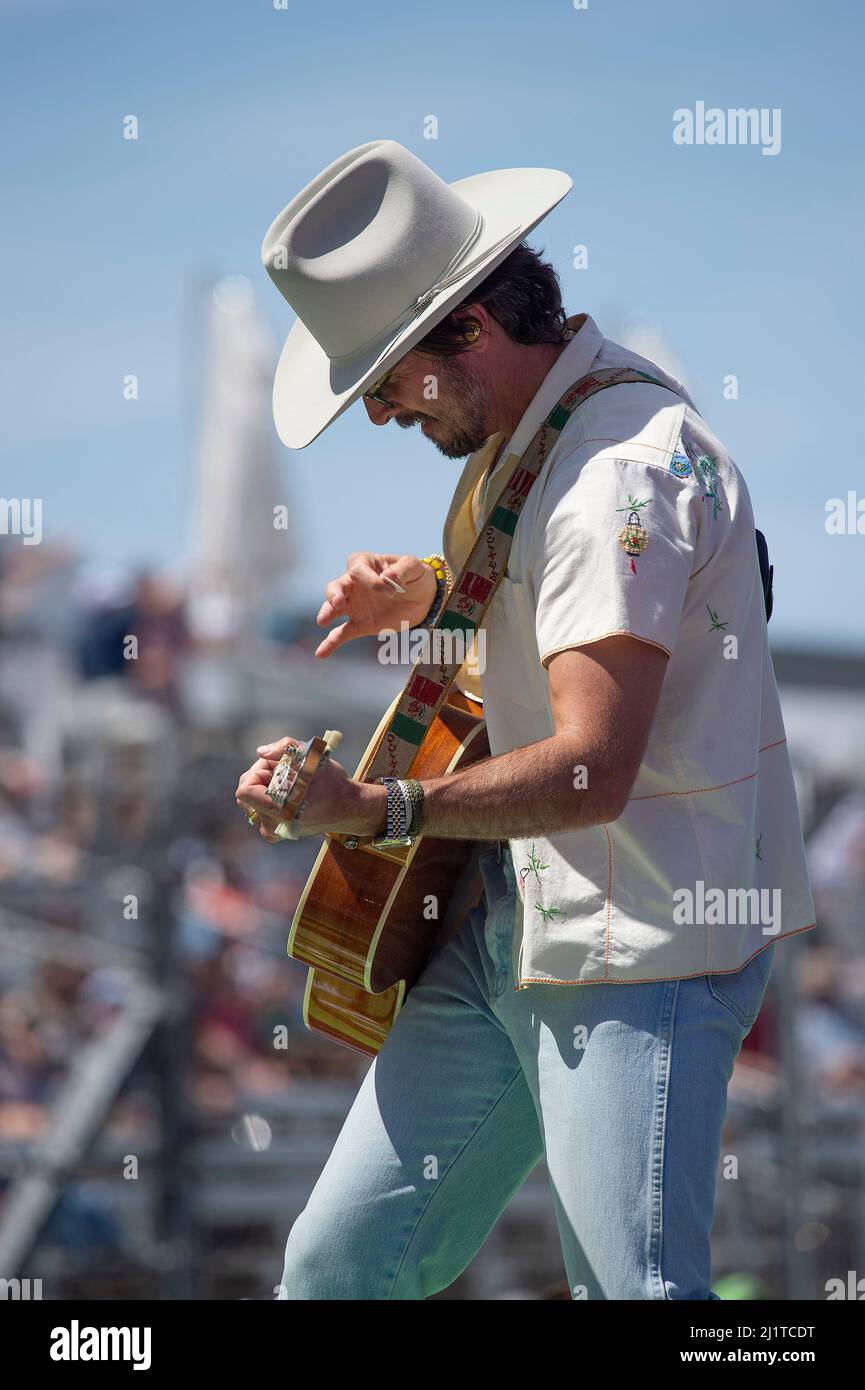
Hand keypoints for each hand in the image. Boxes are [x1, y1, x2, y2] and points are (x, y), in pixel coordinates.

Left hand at [234, 737, 386, 842]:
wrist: (349, 807)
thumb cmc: (332, 782)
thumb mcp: (312, 756)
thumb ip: (283, 747)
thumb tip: (260, 752)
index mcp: (280, 810)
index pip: (244, 790)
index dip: (257, 772)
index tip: (277, 768)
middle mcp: (273, 826)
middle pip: (247, 793)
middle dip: (263, 776)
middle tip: (286, 771)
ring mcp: (274, 832)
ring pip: (253, 801)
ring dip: (266, 787)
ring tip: (290, 782)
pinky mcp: (277, 833)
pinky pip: (260, 810)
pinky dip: (270, 797)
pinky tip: (289, 792)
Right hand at [315, 553, 436, 658]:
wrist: (425, 599)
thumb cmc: (416, 577)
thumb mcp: (414, 566)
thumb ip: (403, 568)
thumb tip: (387, 577)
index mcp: (366, 564)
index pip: (358, 569)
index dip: (371, 580)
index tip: (392, 590)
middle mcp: (355, 584)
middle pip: (336, 586)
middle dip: (334, 594)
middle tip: (338, 602)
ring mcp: (354, 605)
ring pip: (333, 607)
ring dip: (327, 612)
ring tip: (323, 621)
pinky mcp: (360, 625)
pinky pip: (341, 634)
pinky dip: (330, 643)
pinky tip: (321, 653)